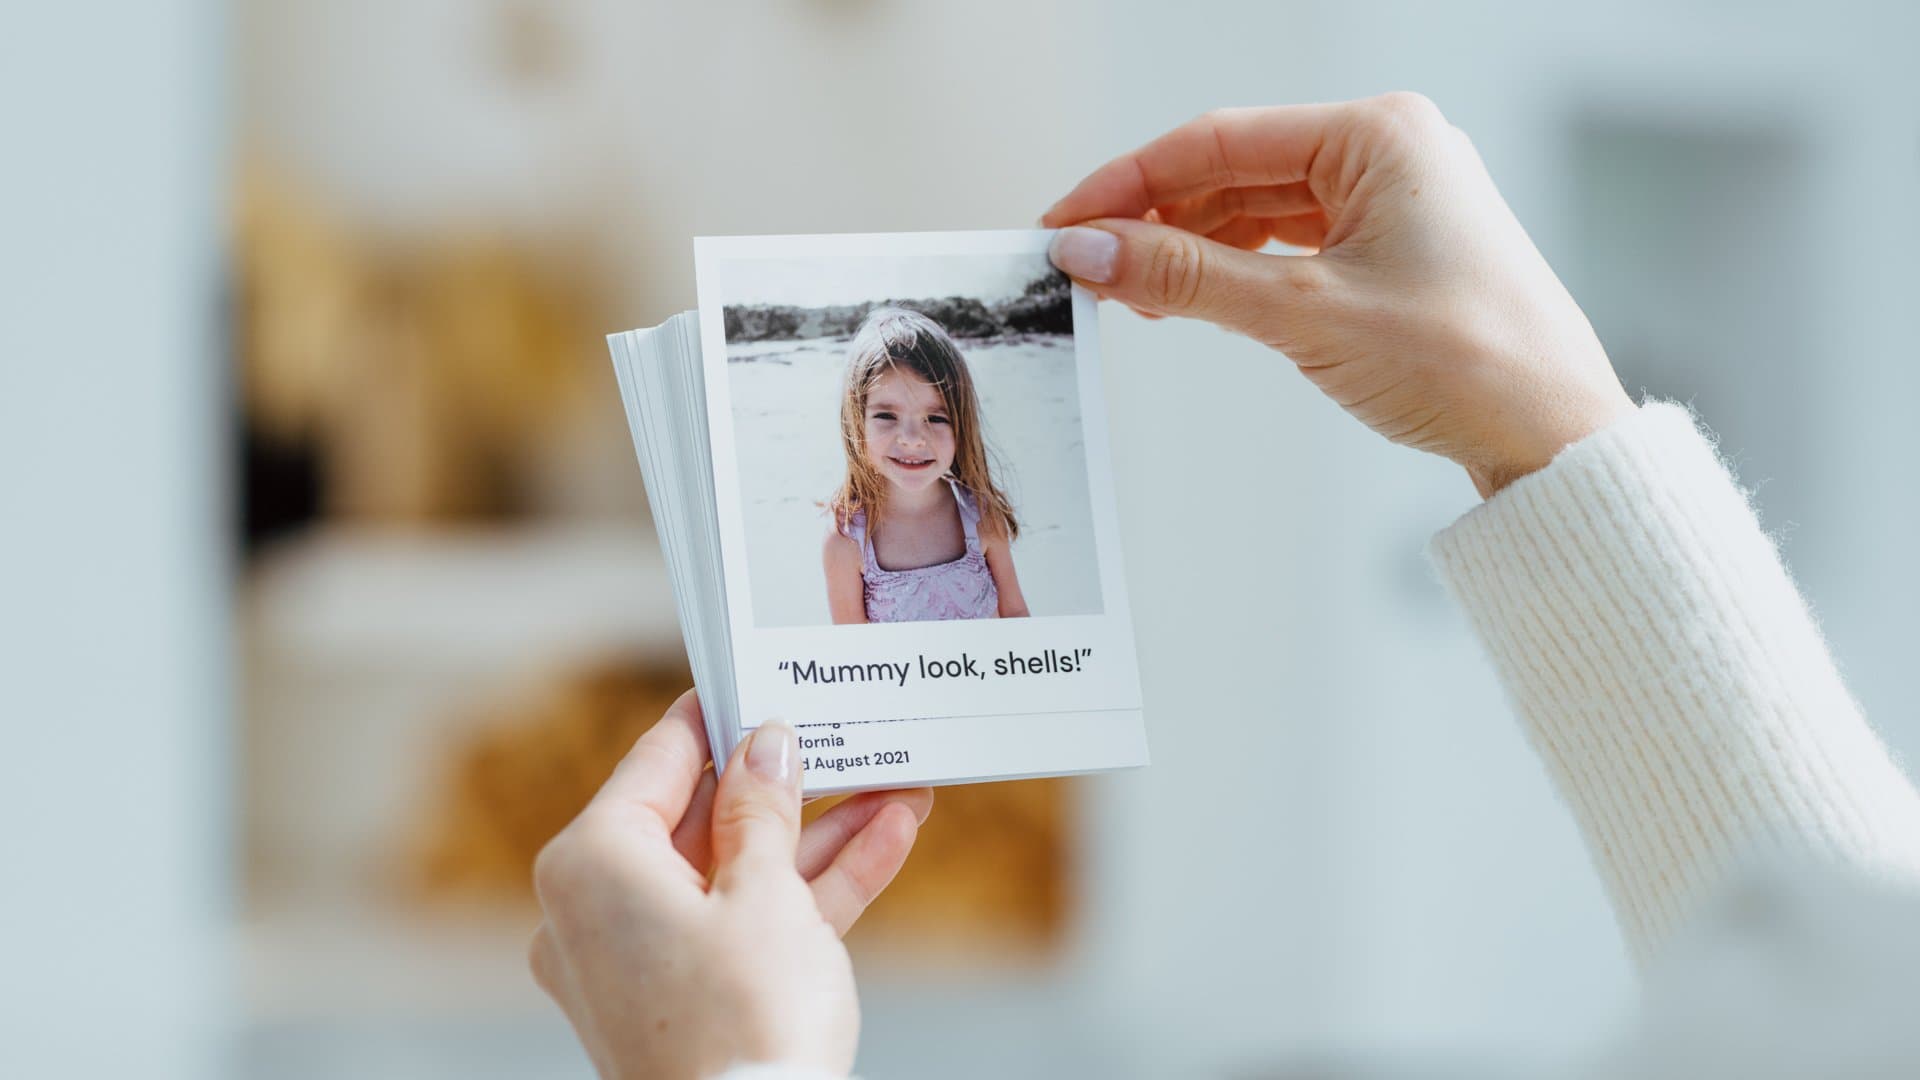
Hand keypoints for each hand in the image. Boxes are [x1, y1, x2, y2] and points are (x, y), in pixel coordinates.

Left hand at [529, 692, 931, 1079]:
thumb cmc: (743, 1028)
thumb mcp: (766, 893)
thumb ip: (763, 809)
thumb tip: (765, 747)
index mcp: (592, 863)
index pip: (659, 759)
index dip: (720, 715)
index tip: (760, 678)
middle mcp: (597, 908)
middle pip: (703, 818)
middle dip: (791, 783)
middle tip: (844, 737)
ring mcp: (638, 959)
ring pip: (736, 872)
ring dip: (820, 833)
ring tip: (896, 787)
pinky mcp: (682, 998)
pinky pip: (744, 923)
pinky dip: (808, 890)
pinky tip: (883, 839)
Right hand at [1042, 93, 1633, 496]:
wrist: (1553, 433)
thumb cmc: (1466, 362)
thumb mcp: (1305, 315)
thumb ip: (1188, 277)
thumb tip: (1092, 251)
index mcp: (1378, 134)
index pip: (1217, 141)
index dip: (1128, 184)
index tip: (1064, 224)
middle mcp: (1387, 150)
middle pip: (1232, 171)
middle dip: (1153, 220)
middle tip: (1082, 267)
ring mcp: (1392, 198)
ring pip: (1255, 209)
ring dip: (1188, 249)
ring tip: (1127, 294)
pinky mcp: (1392, 247)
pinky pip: (1288, 243)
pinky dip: (1233, 270)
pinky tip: (1186, 298)